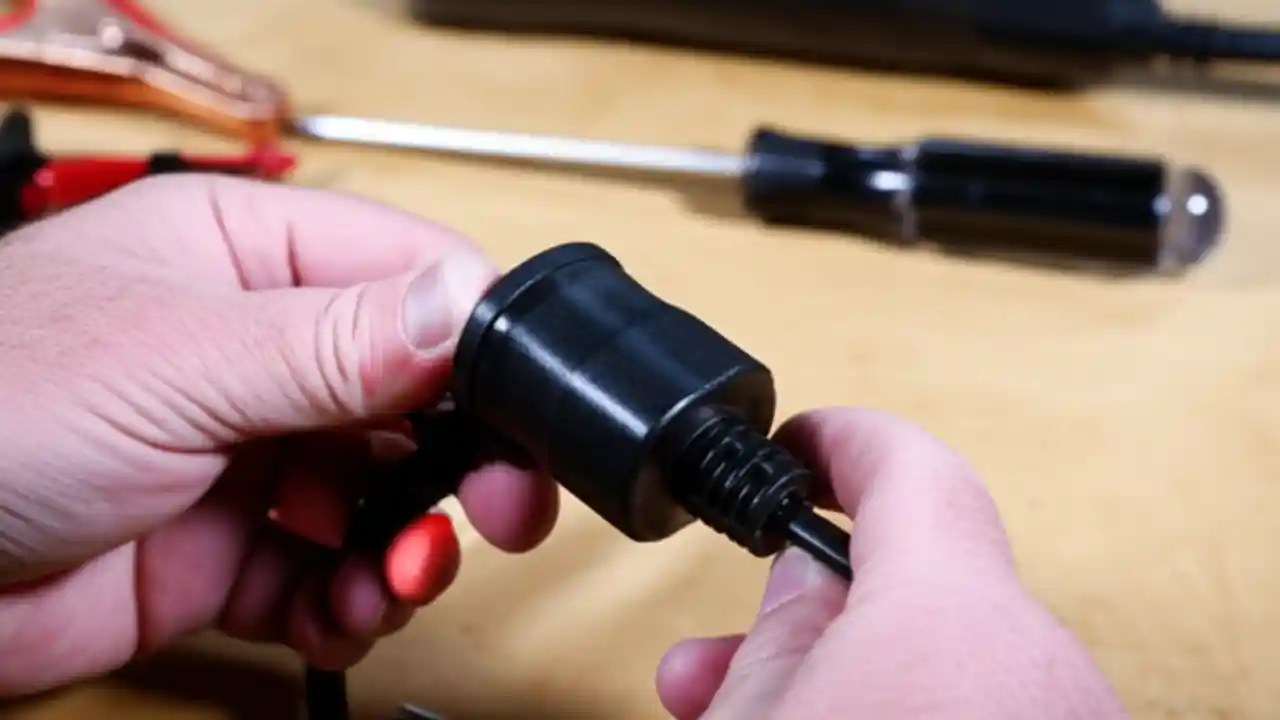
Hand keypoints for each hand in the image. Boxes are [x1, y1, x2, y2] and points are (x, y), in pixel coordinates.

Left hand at [0, 176, 556, 694]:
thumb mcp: (180, 360)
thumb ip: (335, 342)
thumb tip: (465, 307)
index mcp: (246, 257)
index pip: (409, 277)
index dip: (479, 343)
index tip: (524, 410)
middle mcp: (255, 350)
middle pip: (414, 397)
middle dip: (462, 461)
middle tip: (500, 512)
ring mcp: (246, 454)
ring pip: (383, 496)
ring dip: (408, 545)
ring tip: (396, 576)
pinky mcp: (227, 549)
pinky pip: (328, 573)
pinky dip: (351, 600)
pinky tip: (340, 612)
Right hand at [657, 408, 1125, 718]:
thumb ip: (777, 634)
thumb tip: (800, 589)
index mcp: (949, 618)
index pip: (910, 467)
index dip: (844, 441)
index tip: (806, 441)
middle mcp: (1036, 662)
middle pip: (928, 580)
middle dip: (824, 603)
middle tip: (748, 640)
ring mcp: (1067, 713)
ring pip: (954, 655)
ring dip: (858, 668)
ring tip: (763, 711)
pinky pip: (989, 699)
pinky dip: (913, 701)